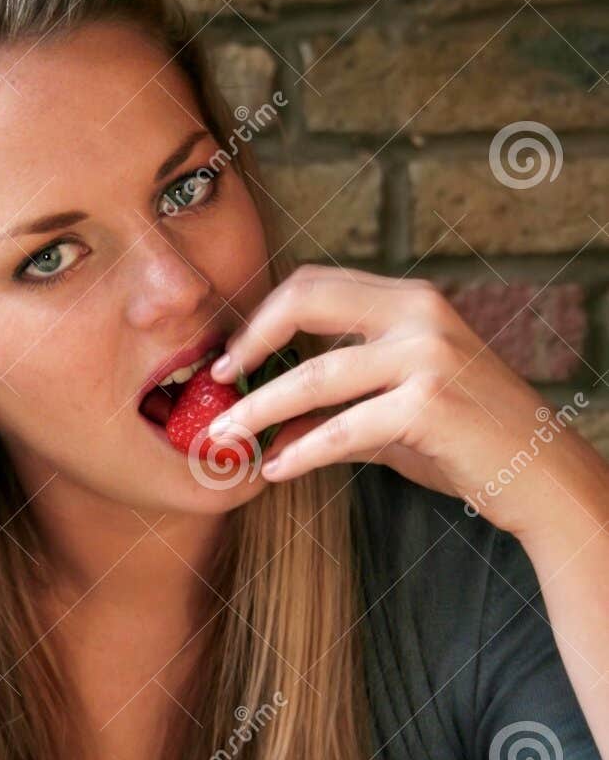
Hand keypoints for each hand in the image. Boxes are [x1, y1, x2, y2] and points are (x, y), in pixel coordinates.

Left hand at [208, 264, 590, 539]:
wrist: (541, 474)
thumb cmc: (469, 441)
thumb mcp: (395, 419)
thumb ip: (335, 417)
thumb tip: (270, 435)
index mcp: (409, 302)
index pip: (316, 285)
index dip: (262, 317)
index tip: (231, 357)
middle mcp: (418, 314)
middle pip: (306, 302)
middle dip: (250, 342)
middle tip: (217, 383)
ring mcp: (426, 355)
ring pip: (316, 374)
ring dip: (260, 408)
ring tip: (224, 436)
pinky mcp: (429, 404)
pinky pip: (343, 428)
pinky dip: (302, 451)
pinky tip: (275, 470)